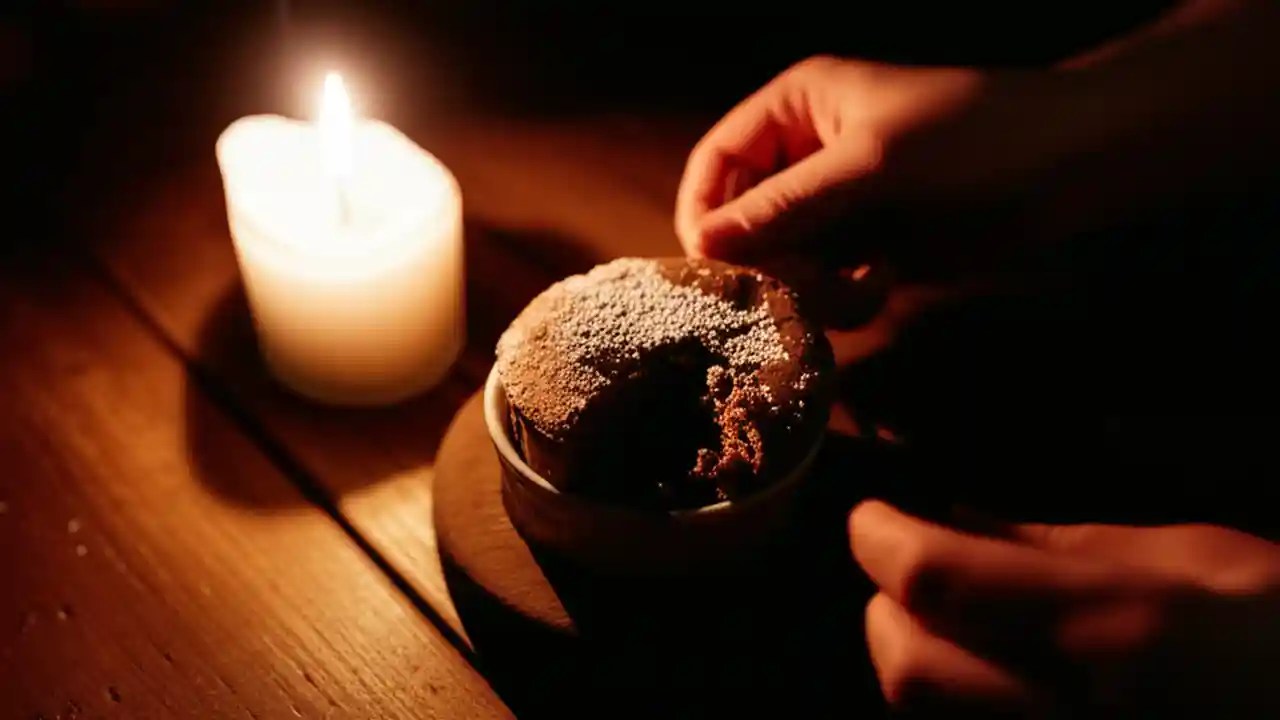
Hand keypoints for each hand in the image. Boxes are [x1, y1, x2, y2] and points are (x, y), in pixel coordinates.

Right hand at [675, 56, 1063, 273]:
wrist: (1071, 165)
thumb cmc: (972, 136)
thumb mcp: (871, 162)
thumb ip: (785, 206)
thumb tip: (703, 247)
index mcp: (794, 110)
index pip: (715, 164)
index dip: (705, 214)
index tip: (712, 268)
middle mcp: (805, 157)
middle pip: (741, 223)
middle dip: (768, 260)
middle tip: (803, 282)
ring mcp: (836, 207)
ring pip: (780, 264)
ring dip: (809, 286)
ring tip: (856, 283)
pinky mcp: (866, 248)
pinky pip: (822, 286)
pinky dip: (842, 297)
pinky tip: (884, 281)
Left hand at [849, 500, 1279, 716]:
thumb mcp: (1197, 558)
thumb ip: (1066, 547)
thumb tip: (962, 520)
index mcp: (1114, 630)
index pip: (937, 580)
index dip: (882, 540)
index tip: (875, 519)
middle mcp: (1069, 713)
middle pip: (909, 670)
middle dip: (888, 613)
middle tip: (910, 576)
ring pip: (926, 719)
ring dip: (919, 666)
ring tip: (951, 628)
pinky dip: (954, 708)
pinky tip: (988, 675)